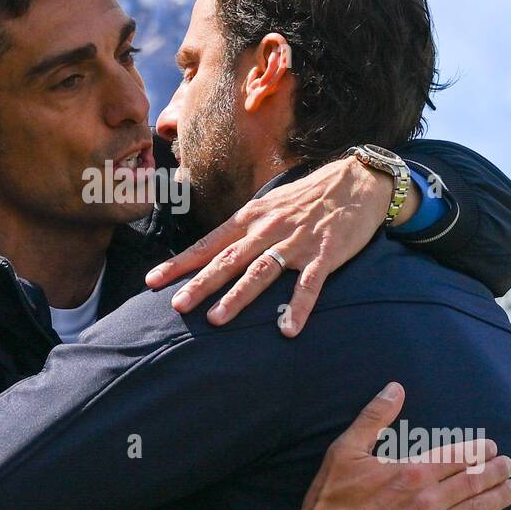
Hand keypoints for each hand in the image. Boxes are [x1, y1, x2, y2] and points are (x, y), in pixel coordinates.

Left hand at [145, 154, 418, 335]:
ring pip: (261, 271)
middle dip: (200, 283)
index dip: (180, 263)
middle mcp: (268, 229)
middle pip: (228, 260)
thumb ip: (244, 230)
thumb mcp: (269, 206)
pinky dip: (299, 307)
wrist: (358, 180)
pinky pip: (309, 284)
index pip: (208, 244)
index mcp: (251, 218)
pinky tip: (288, 329)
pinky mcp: (326, 253)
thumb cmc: (308, 197)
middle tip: (177, 305)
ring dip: (238, 296)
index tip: (153, 281)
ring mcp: (297, 241)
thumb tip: (215, 252)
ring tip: (217, 319)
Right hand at [268, 383, 510, 509]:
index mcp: (412, 472)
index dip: (477, 450)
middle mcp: (428, 500)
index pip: (456, 456)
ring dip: (499, 497)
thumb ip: (374, 418)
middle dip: (495, 471)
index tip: (490, 447)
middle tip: (509, 465)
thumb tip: (395, 388)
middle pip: (473, 481)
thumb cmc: (330, 501)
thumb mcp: (344, 451)